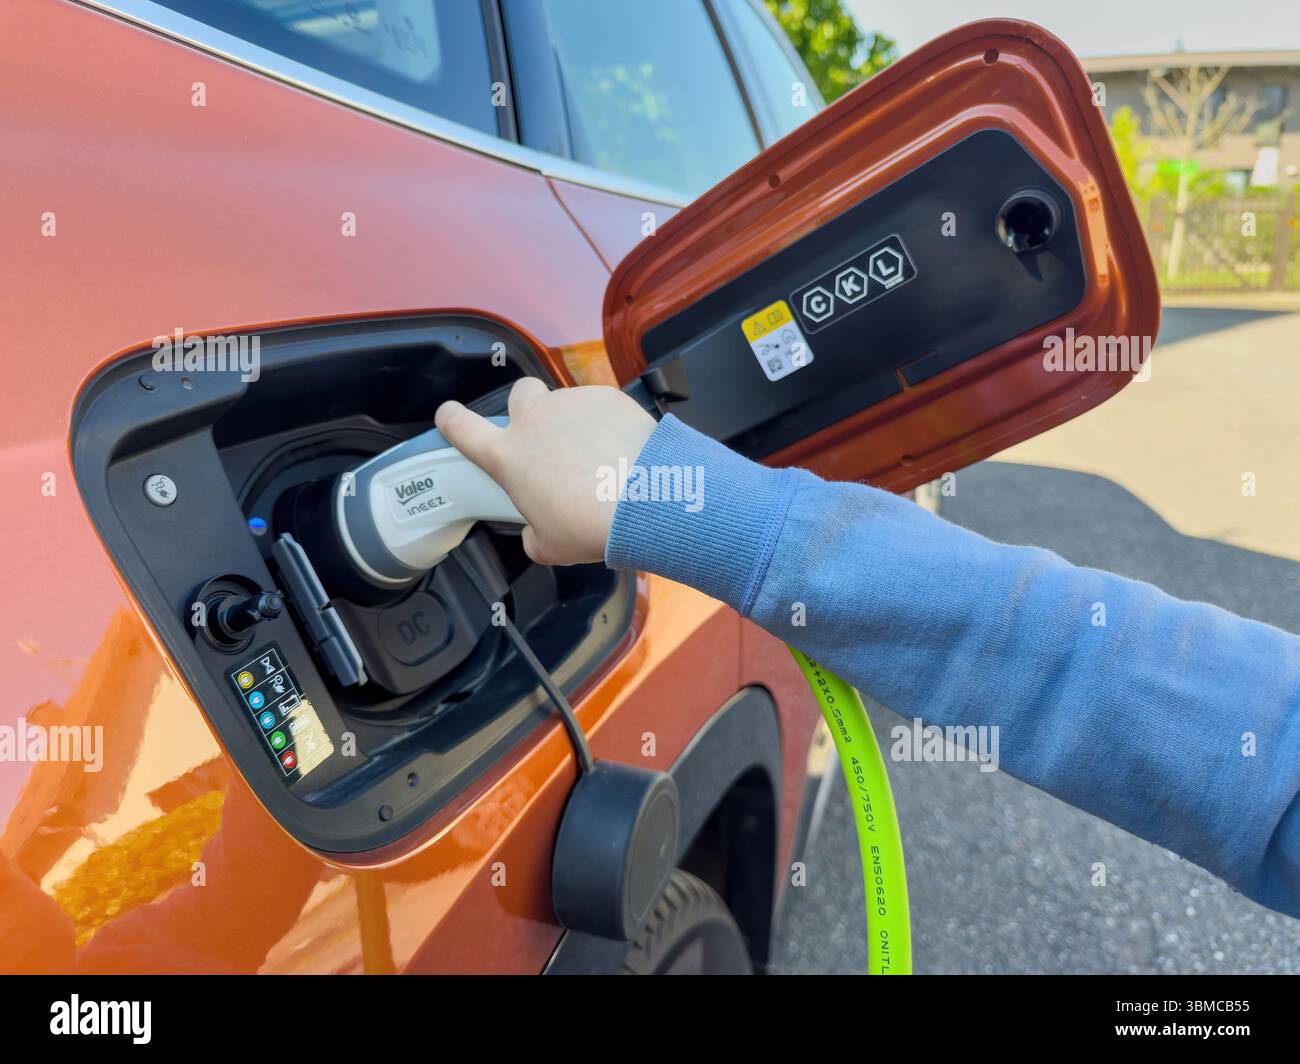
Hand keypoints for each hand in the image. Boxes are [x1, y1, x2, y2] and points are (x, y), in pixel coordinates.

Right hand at [435, 379, 655, 564]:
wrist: (646, 498)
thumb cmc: (591, 525)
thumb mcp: (551, 546)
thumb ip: (534, 536)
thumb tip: (535, 533)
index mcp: (508, 455)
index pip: (461, 428)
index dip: (451, 420)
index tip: (450, 417)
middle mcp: (534, 420)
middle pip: (518, 394)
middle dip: (529, 410)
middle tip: (547, 439)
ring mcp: (571, 403)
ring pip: (565, 403)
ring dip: (574, 422)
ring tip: (598, 455)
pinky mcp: (607, 396)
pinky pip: (600, 405)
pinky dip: (607, 422)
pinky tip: (622, 448)